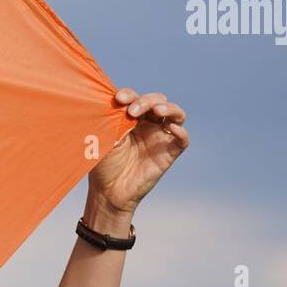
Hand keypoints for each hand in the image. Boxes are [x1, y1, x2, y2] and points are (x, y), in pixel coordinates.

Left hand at [87, 88, 188, 216]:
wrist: (109, 191)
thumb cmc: (103, 164)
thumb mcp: (105, 137)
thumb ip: (113, 118)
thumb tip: (117, 100)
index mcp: (130, 117)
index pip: (135, 97)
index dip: (129, 95)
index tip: (118, 99)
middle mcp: (148, 124)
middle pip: (158, 101)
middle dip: (146, 101)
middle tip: (132, 111)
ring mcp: (160, 137)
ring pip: (176, 114)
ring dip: (169, 108)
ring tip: (157, 111)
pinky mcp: (169, 152)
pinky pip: (183, 139)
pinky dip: (181, 131)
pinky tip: (171, 128)